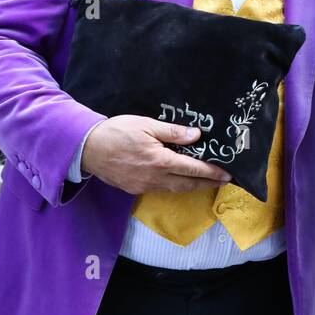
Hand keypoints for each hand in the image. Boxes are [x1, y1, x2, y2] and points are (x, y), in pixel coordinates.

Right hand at [80, 114, 232, 195]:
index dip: (212, 172)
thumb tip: (196, 136)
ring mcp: (144, 186)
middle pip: (187, 184)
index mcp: (160, 161)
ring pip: (174, 189)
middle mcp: (155, 178)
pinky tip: (178, 180)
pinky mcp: (134, 189)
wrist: (86, 148)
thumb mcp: (146, 124)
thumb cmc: (117, 132)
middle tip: (222, 181)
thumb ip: (173, 132)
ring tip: (205, 181)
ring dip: (191, 186)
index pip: (193, 169)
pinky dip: (173, 186)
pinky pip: (159, 190)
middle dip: (207, 183)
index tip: (227, 174)